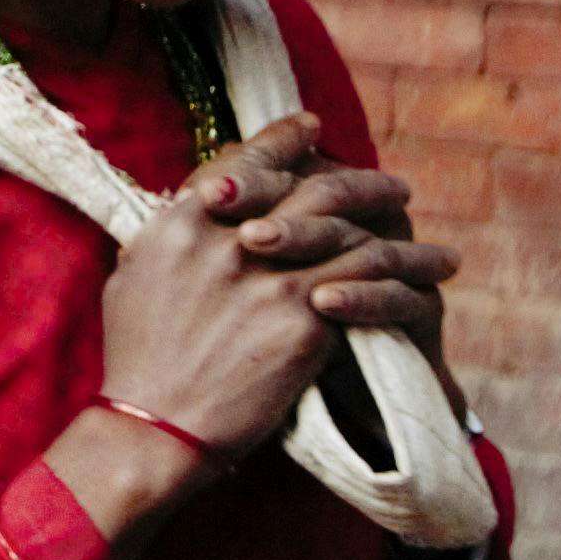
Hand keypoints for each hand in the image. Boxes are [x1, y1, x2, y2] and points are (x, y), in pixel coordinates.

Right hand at [100, 114, 455, 453]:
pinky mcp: (303, 321)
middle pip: (306, 184)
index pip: (242, 161)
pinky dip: (402, 270)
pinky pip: (367, 280)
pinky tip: (427, 270)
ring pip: (348, 225)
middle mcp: (227, 241)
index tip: (311, 129)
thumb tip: (198, 206)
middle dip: (354, 175)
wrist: (154, 429)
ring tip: (411, 212)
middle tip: (384, 179)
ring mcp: (268, 279)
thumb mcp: (133, 279)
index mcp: (181, 225)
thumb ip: (170, 236)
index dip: (282, 141)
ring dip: (387, 213)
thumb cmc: (137, 363)